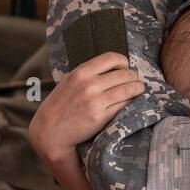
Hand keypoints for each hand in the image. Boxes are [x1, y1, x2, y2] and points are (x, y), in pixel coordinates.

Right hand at [28, 52, 144, 161]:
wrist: (50, 131)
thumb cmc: (61, 106)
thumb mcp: (70, 82)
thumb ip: (89, 74)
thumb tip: (114, 69)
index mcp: (81, 72)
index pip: (112, 58)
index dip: (124, 62)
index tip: (126, 67)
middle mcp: (89, 85)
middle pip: (124, 74)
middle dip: (134, 77)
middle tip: (137, 81)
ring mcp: (96, 101)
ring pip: (129, 89)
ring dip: (138, 88)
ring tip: (139, 90)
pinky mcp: (101, 117)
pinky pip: (125, 105)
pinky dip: (132, 102)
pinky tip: (132, 102)